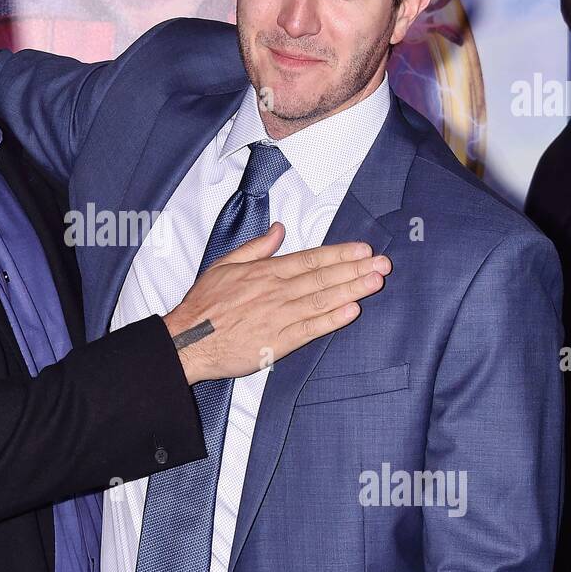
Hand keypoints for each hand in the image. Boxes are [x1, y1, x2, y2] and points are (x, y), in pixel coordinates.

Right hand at [164, 224, 390, 384]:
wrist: (187, 340)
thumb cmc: (203, 304)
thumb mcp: (224, 265)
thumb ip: (256, 248)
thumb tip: (279, 229)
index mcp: (264, 272)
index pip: (310, 259)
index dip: (339, 254)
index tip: (363, 250)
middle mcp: (275, 291)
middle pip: (322, 277)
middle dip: (355, 269)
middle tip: (383, 263)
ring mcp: (277, 317)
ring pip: (321, 300)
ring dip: (351, 290)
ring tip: (375, 281)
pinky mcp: (276, 343)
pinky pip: (309, 329)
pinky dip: (332, 319)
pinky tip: (352, 311)